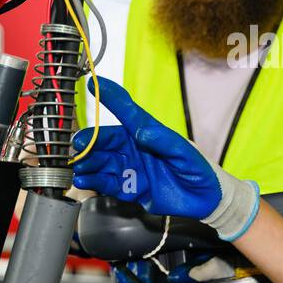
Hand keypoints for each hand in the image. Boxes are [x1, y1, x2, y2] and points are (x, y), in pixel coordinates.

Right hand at [71, 76, 259, 239]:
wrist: (205, 200)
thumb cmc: (198, 169)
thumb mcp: (184, 153)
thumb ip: (164, 142)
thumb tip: (142, 132)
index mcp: (148, 132)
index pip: (126, 110)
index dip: (110, 96)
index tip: (92, 82)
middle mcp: (135, 147)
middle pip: (106, 140)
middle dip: (90, 141)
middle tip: (77, 144)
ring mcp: (131, 168)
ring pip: (102, 161)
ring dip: (88, 162)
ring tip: (77, 167)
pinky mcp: (130, 188)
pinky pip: (107, 183)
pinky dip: (94, 181)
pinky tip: (83, 180)